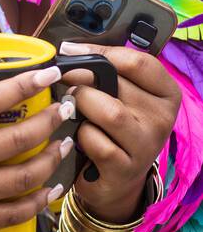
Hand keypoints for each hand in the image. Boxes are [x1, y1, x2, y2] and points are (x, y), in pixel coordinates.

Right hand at [0, 63, 74, 231]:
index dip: (24, 84)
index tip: (49, 71)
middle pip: (15, 138)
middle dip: (50, 120)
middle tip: (65, 108)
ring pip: (21, 177)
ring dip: (51, 158)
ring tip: (64, 143)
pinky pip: (10, 215)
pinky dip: (36, 203)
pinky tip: (50, 190)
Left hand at [57, 39, 180, 221]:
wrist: (116, 182)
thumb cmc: (115, 132)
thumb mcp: (122, 100)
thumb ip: (107, 74)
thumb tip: (71, 50)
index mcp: (166, 94)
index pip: (138, 62)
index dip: (100, 52)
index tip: (72, 51)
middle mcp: (162, 119)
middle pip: (118, 84)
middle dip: (83, 80)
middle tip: (65, 83)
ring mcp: (146, 145)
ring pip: (109, 112)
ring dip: (82, 105)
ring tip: (72, 108)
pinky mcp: (125, 168)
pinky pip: (96, 141)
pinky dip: (80, 135)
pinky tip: (78, 139)